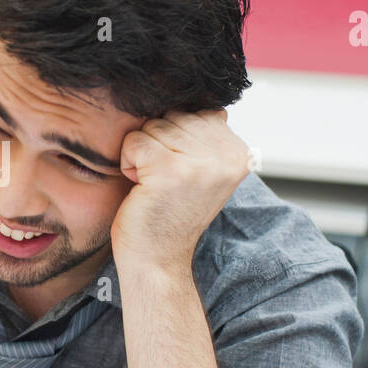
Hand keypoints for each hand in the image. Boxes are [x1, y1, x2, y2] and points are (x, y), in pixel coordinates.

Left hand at [111, 109, 250, 272]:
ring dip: (142, 155)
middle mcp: (227, 156)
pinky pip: (135, 141)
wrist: (157, 260)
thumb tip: (216, 107)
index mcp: (239, 153)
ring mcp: (201, 162)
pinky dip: (128, 163)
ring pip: (153, 126)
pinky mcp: (171, 169)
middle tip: (164, 182)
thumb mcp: (203, 172)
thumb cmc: (170, 214)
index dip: (176, 140)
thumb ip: (209, 139)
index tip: (181, 175)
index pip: (196, 112)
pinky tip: (142, 188)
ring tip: (154, 186)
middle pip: (173, 116)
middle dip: (158, 145)